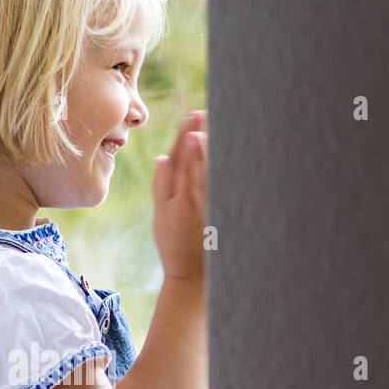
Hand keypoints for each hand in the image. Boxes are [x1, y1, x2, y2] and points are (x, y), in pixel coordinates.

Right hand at [151, 109, 206, 281]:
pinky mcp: (218, 215)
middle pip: (195, 161)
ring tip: (216, 128)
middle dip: (200, 135)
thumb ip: (161, 185)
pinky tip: (228, 156)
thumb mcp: (160, 216)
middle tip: (206, 114)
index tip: (192, 118)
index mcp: (173, 196)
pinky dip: (223, 172)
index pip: (179, 159)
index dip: (184, 137)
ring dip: (212, 149)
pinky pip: (220, 189)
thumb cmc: (174, 245)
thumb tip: (162, 156)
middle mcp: (190, 198)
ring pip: (209, 172)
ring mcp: (206, 206)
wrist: (191, 275)